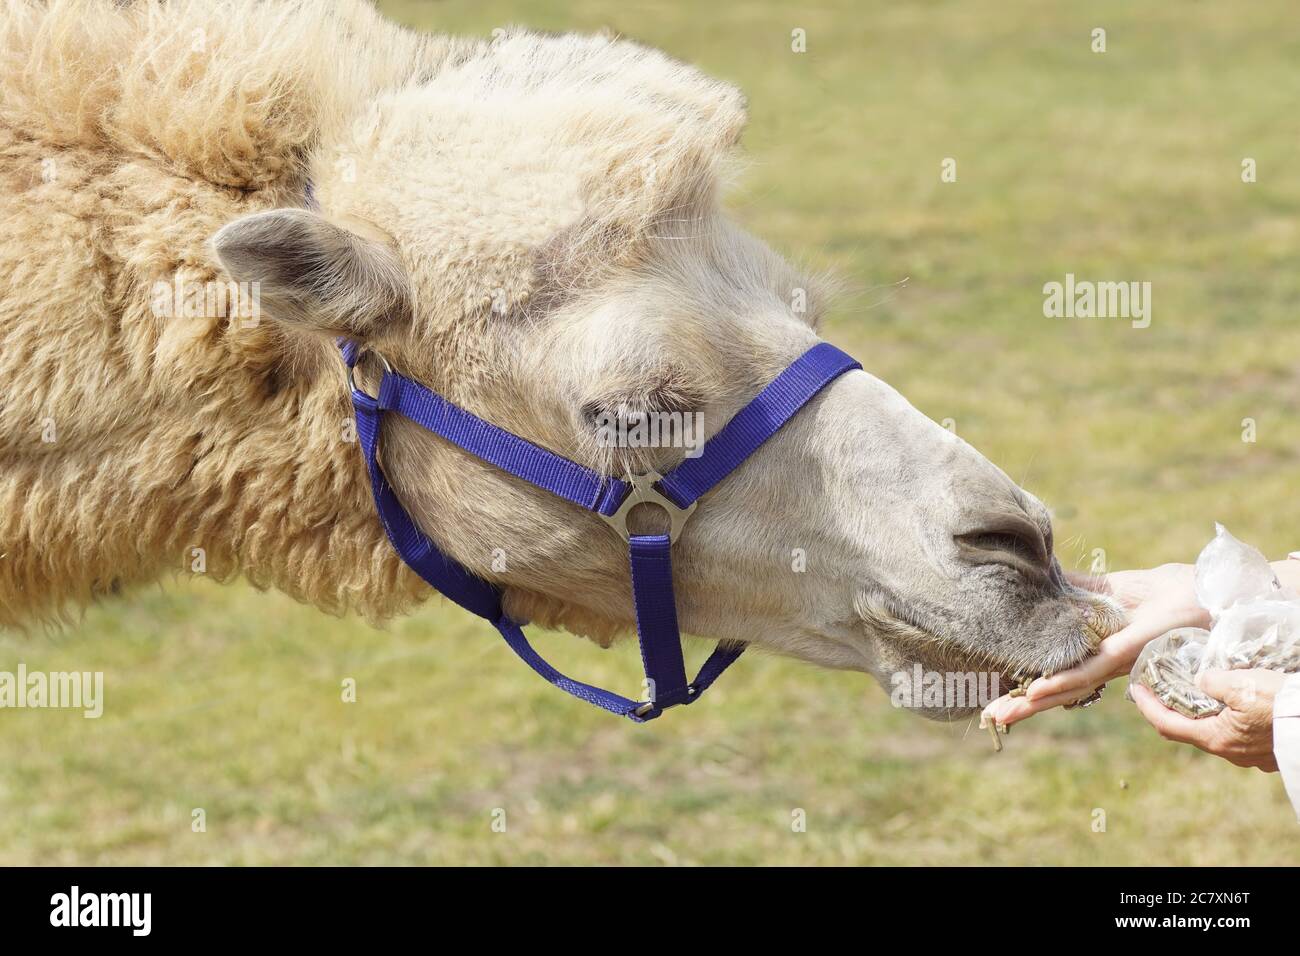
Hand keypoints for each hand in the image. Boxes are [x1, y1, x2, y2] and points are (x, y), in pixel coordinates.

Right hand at [984, 563, 1208, 727]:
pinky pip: (1092, 669)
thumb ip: (1084, 588)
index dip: (1034, 684)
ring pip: (1070, 685)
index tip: (1003, 696)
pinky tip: (1039, 690)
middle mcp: (1109, 661)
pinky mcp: (1131, 651)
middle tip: (993, 718)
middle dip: (1026, 703)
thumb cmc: (1176, 589)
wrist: (1217, 592)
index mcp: (1104, 648)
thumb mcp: (1120, 585)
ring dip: (1035, 701)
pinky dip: (1064, 681)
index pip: (1062, 670)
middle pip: (1061, 686)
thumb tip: (1046, 578)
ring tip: (1004, 714)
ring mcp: (1118, 659)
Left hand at [1131, 669, 1287, 770]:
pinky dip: (1223, 718)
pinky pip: (1237, 733)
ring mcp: (1248, 755)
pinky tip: (1228, 703)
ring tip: (1192, 692)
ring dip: (1199, 714)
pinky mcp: (1266, 751)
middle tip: (1159, 691)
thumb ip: (1212, 682)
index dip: (1147, 707)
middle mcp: (1229, 752)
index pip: (1168, 725)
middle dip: (1169, 711)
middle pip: (1188, 732)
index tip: (1135, 690)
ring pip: (1214, 733)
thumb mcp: (1240, 684)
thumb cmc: (1281, 702)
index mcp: (1216, 739)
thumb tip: (1202, 680)